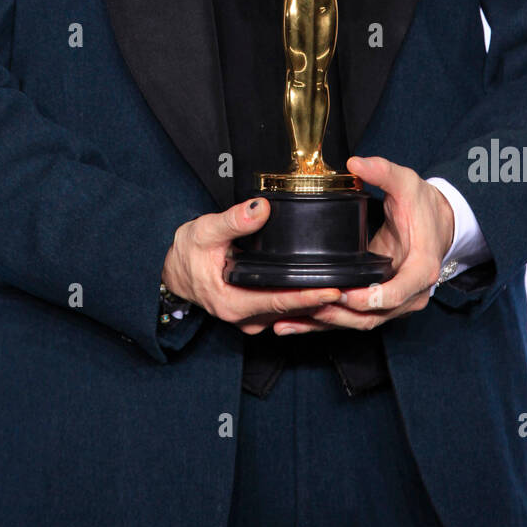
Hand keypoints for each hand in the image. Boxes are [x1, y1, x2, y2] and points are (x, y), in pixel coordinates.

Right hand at [162, 198, 341, 332]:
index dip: (308, 296)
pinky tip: (322, 286)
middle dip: (321, 300)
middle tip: (353, 287)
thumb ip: (233, 220)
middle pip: (290, 310)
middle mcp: (245, 318)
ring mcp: (251, 318)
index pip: (279, 302)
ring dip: (314, 301)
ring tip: (345, 285)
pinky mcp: (255, 312)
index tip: (334, 290)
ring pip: (289, 312)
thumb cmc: (186, 253)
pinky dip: (302, 298)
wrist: (173, 271)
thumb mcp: (204, 230)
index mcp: (233, 303)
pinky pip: (283, 308)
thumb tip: (261, 208)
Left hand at [270, 156, 454, 336]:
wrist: (438, 222)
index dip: (367, 297)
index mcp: (421, 269)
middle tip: (304, 305)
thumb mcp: (406, 183)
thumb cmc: (423, 205)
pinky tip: (298, 322)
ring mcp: (398, 303)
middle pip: (372, 316)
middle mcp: (412, 294)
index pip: (395, 294)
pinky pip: (355, 318)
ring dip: (326, 323)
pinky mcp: (383, 304)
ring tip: (289, 320)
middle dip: (337, 314)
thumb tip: (356, 162)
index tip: (341, 292)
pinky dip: (328, 321)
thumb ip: (382, 171)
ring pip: (361, 323)